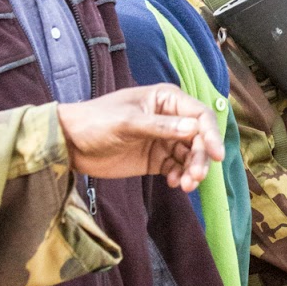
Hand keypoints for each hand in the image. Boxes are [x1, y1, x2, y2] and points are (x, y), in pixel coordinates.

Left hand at [58, 86, 223, 192]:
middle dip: (200, 158)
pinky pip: (176, 167)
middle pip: (198, 138)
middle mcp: (170, 118)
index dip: (211, 134)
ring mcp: (163, 139)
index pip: (199, 115)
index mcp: (166, 100)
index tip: (217, 155)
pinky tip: (173, 183)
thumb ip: (160, 126)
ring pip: (190, 155)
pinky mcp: (155, 159)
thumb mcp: (128, 122)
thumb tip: (193, 129)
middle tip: (196, 178)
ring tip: (185, 185)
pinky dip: (179, 176)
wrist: (69, 144)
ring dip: (192, 170)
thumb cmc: (95, 121)